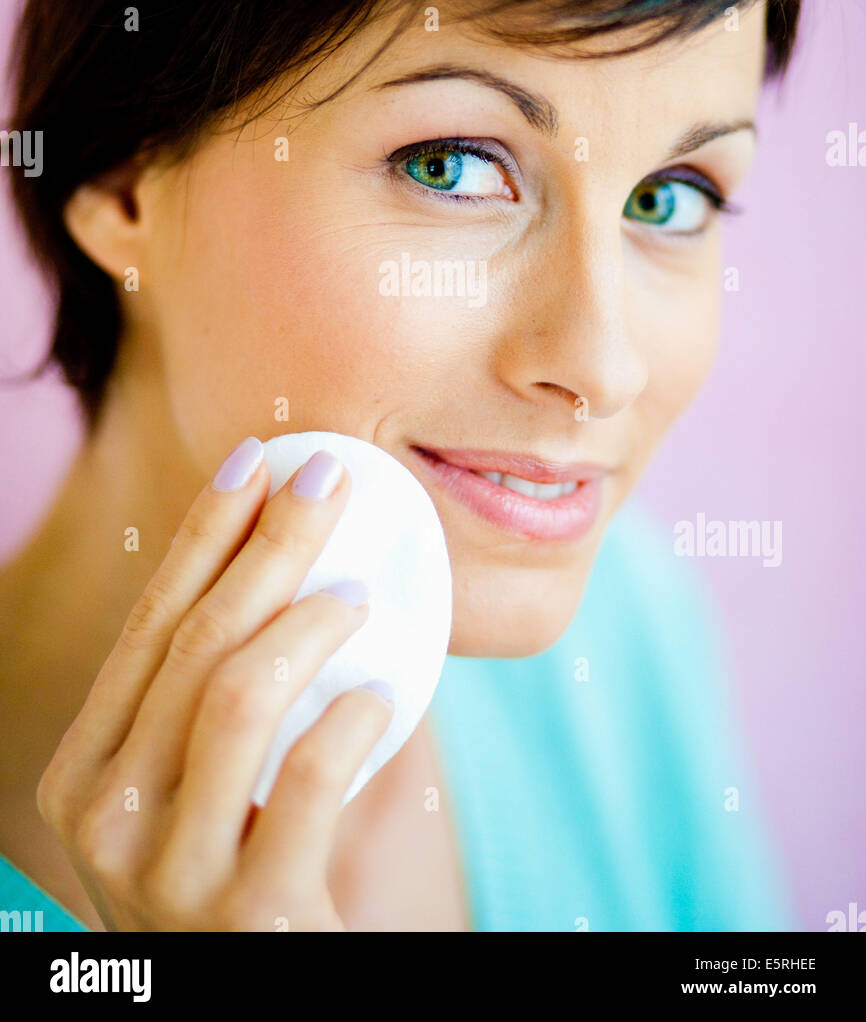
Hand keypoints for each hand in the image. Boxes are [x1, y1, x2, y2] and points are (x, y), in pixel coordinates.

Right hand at [36, 440, 391, 931]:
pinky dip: (349, 724)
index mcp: (85, 774)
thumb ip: (216, 707)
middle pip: (193, 641)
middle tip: (325, 481)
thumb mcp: (193, 797)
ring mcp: (167, 873)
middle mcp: (104, 819)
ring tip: (356, 599)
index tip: (255, 460)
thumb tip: (296, 568)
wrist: (257, 1012)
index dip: (203, 533)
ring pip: (235, 694)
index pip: (148, 625)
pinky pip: (305, 781)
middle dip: (265, 543)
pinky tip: (378, 700)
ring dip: (307, 622)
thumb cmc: (235, 883)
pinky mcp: (249, 915)